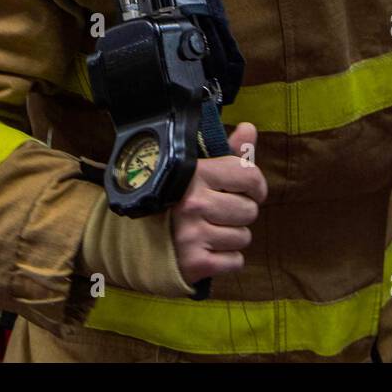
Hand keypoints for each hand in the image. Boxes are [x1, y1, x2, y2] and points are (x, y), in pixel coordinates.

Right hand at [172, 122, 267, 285]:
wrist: (134, 240)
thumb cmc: (174, 199)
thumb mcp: (197, 169)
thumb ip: (228, 152)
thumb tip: (249, 128)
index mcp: (196, 175)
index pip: (250, 175)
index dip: (256, 184)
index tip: (248, 190)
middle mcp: (194, 204)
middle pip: (250, 210)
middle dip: (240, 212)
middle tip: (219, 211)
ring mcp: (193, 235)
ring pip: (244, 237)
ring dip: (232, 236)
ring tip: (210, 230)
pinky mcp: (194, 263)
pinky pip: (236, 261)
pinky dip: (226, 259)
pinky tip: (208, 248)